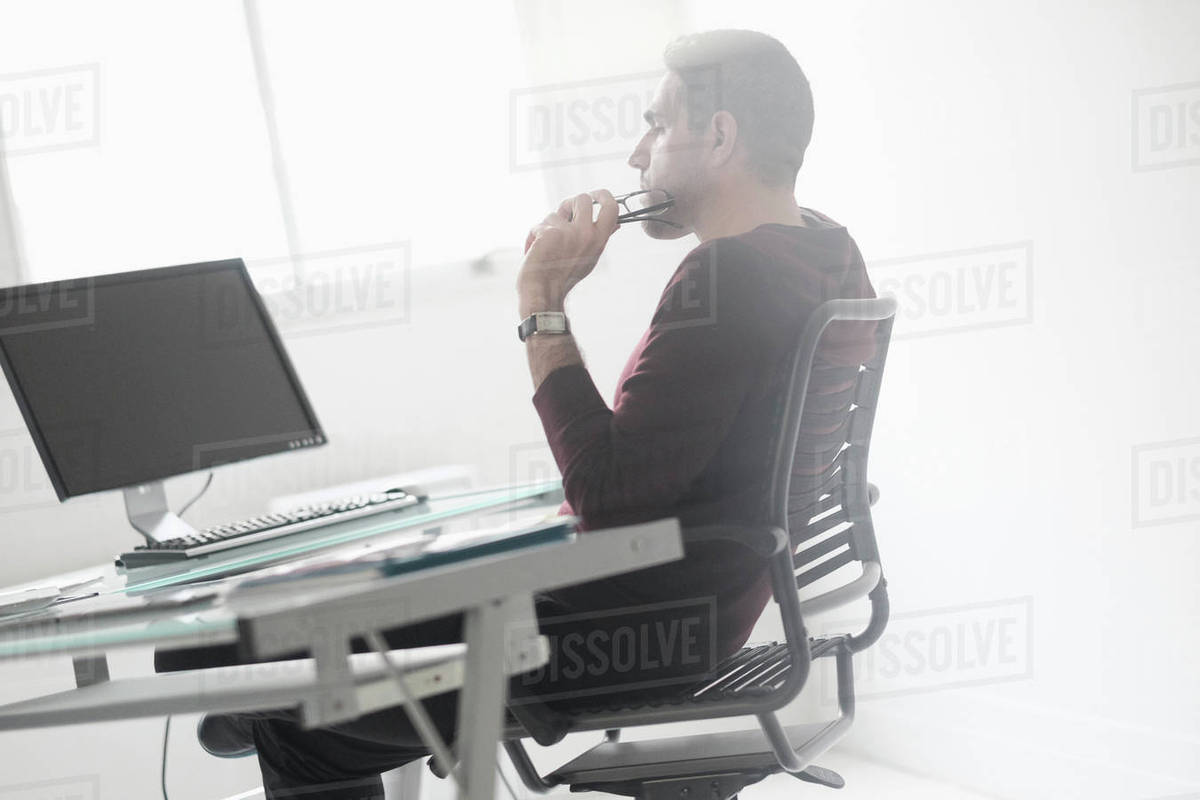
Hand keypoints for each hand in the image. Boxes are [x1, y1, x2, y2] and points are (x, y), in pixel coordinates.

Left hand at [517, 190, 618, 305]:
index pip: (611, 208)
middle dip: (568, 204)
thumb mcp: (590, 257)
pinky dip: (532, 236)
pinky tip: (533, 250)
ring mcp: (569, 233)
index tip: (595, 195)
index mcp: (599, 240)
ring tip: (543, 246)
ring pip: (554, 214)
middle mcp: (587, 234)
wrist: (544, 292)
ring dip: (546, 227)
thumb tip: (617, 224)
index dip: (603, 195)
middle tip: (561, 216)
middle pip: (582, 198)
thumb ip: (601, 237)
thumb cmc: (565, 277)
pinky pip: (538, 225)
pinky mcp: (550, 232)